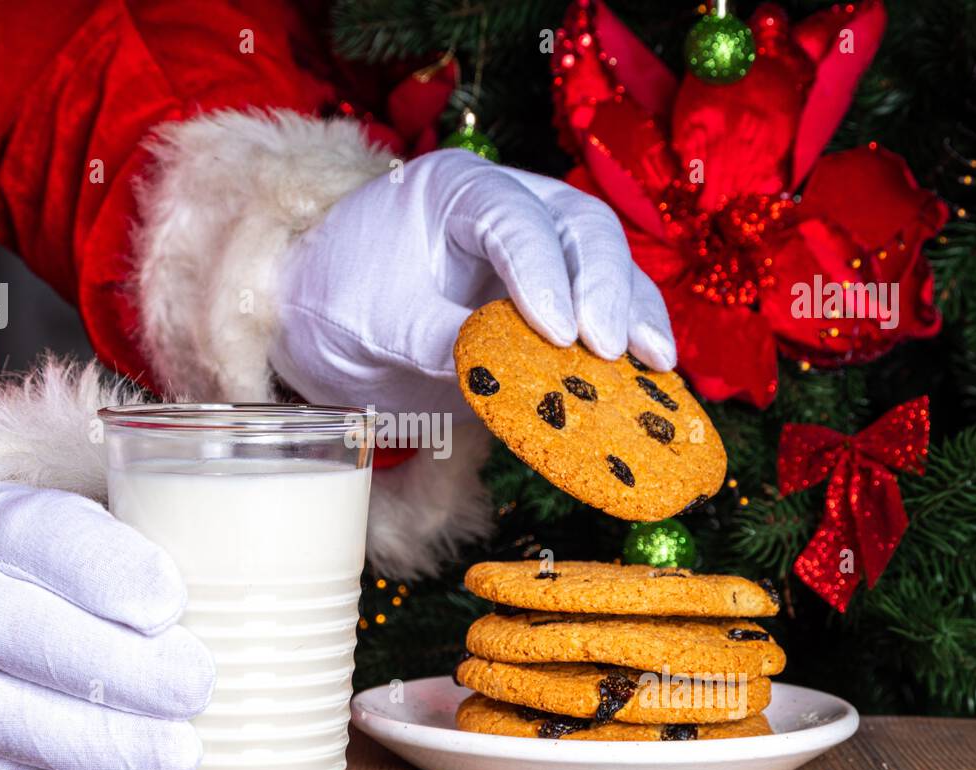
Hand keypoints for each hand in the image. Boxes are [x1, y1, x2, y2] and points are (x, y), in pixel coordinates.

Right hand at [0, 483, 214, 769]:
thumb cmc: (42, 566)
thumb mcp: (80, 524)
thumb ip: (140, 551)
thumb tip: (251, 593)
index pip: (50, 541)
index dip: (113, 576)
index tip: (171, 604)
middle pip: (32, 639)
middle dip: (126, 672)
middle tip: (197, 687)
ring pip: (16, 725)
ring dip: (110, 751)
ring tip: (182, 755)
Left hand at [273, 148, 674, 417]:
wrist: (320, 326)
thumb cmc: (338, 308)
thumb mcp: (375, 328)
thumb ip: (440, 342)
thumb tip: (514, 373)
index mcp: (453, 188)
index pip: (512, 217)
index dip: (543, 274)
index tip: (558, 332)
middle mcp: (507, 204)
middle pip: (581, 227)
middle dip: (605, 287)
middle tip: (610, 347)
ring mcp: (538, 246)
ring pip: (607, 261)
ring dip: (634, 311)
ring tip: (655, 362)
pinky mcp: (552, 293)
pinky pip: (602, 306)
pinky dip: (627, 337)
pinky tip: (651, 375)